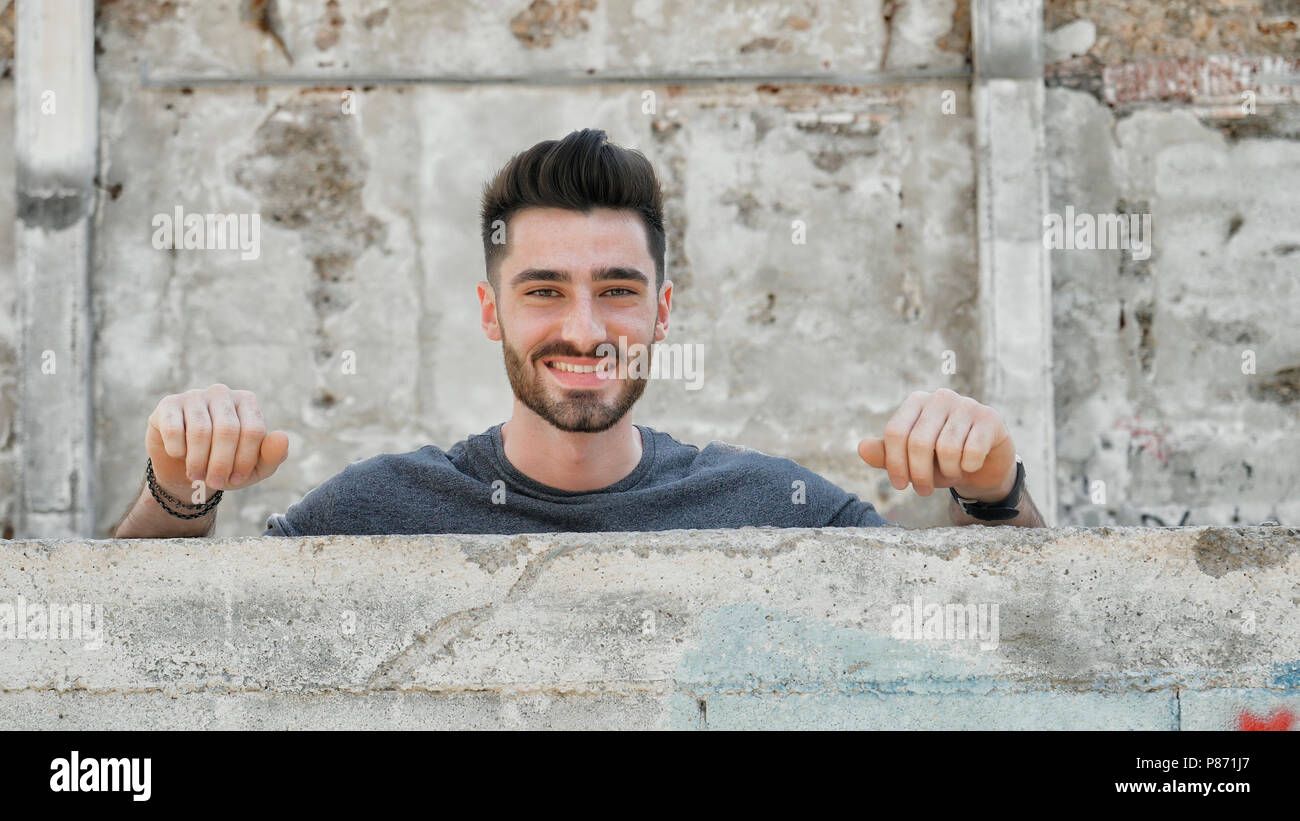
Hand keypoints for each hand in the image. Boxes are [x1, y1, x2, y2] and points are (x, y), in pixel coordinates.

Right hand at [146, 384, 289, 495]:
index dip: (245, 460)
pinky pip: (173, 428)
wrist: (186, 468)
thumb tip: (283, 437)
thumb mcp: (254, 468)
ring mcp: (194, 395)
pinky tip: (179, 455)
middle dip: (222, 464)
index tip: (237, 479)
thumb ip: (273, 455)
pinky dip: (177, 449)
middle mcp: (222, 393)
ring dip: (198, 461)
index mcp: (247, 402)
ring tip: (197, 475)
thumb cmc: (226, 464)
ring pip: (200, 431)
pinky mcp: (169, 404)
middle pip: (227, 430)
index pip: (253, 430)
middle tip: (215, 483)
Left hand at [857, 389, 1016, 500]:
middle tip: (924, 490)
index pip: (895, 432)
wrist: (984, 463)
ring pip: (947, 449)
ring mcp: (966, 405)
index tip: (900, 486)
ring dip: (948, 472)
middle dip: (919, 473)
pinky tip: (971, 465)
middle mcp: (940, 397)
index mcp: (916, 402)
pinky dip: (969, 467)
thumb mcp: (910, 460)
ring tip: (950, 474)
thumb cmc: (941, 460)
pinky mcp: (989, 418)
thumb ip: (886, 454)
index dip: (894, 463)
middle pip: (918, 442)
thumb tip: (862, 448)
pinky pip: (972, 451)